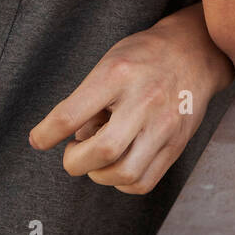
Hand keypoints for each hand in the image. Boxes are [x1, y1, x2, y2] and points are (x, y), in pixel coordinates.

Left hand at [28, 3, 234, 194]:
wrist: (195, 52)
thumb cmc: (144, 56)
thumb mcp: (109, 61)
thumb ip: (87, 98)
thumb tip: (71, 138)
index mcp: (119, 74)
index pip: (72, 114)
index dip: (46, 134)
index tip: (39, 139)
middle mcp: (144, 100)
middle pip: (102, 151)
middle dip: (75, 161)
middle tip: (73, 152)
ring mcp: (165, 125)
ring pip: (124, 173)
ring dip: (99, 175)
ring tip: (97, 158)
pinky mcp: (177, 143)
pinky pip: (143, 181)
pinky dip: (122, 181)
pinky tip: (118, 164)